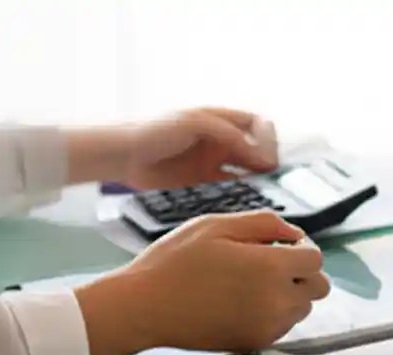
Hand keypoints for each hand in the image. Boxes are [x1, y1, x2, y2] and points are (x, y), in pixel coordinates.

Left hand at [67, 107, 278, 188]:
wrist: (121, 155)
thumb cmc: (154, 130)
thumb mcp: (193, 122)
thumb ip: (227, 134)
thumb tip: (259, 154)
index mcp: (220, 118)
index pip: (258, 124)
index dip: (267, 138)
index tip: (265, 156)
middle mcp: (221, 139)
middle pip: (257, 147)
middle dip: (268, 159)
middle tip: (270, 176)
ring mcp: (212, 161)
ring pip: (247, 169)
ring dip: (257, 177)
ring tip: (263, 189)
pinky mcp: (203, 181)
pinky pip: (229, 186)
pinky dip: (240, 192)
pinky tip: (244, 198)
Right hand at [73, 211, 329, 354]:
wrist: (144, 307)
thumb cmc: (175, 261)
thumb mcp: (217, 225)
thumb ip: (264, 223)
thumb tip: (296, 233)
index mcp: (271, 267)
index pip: (316, 259)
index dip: (301, 248)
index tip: (278, 244)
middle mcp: (277, 301)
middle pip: (318, 287)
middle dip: (301, 272)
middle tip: (269, 263)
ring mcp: (268, 326)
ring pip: (302, 308)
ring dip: (289, 293)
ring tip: (251, 283)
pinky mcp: (255, 343)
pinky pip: (283, 326)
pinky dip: (274, 313)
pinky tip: (243, 301)